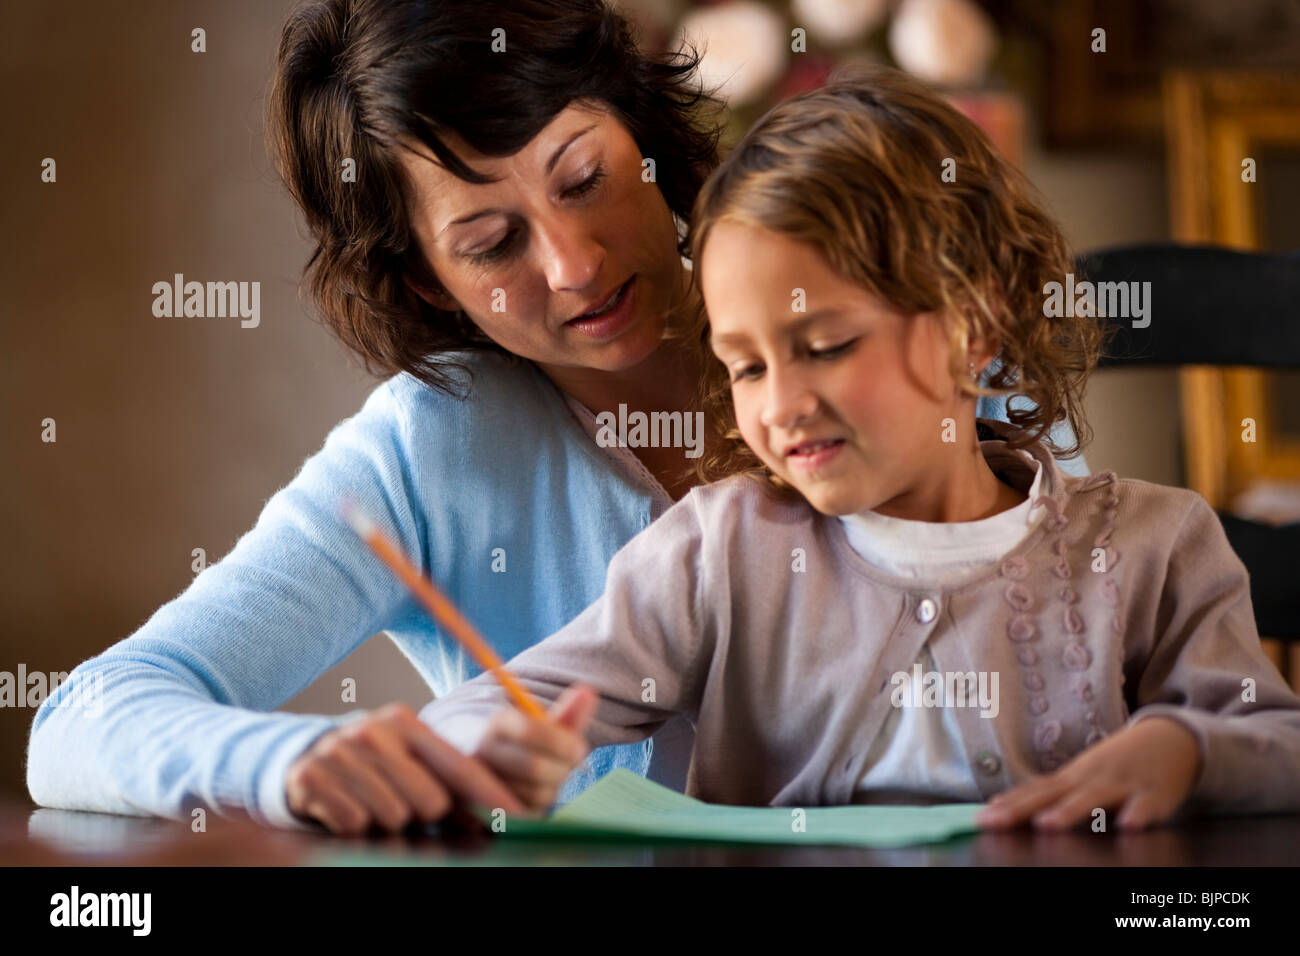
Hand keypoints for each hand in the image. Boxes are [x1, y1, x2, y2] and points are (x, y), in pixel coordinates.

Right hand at [285, 702, 525, 835]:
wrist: (299, 762)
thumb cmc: (369, 770)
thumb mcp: (407, 766)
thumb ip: (448, 786)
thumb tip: (494, 818)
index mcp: (404, 723)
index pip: (458, 765)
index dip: (489, 796)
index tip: (517, 818)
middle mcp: (374, 730)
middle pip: (429, 800)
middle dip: (423, 815)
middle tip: (404, 809)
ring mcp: (340, 750)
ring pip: (393, 815)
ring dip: (386, 823)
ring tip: (371, 807)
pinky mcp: (311, 776)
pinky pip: (354, 822)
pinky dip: (353, 826)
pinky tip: (344, 810)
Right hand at [474, 684, 597, 813]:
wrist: (495, 771)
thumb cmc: (529, 745)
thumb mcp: (545, 727)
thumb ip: (569, 712)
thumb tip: (589, 692)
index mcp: (499, 724)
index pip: (529, 730)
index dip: (562, 743)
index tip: (580, 747)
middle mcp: (484, 751)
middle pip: (534, 766)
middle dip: (563, 768)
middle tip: (572, 765)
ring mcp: (483, 782)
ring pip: (534, 792)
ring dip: (555, 786)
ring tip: (554, 776)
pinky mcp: (489, 809)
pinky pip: (529, 811)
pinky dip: (543, 803)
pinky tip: (541, 791)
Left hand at [975, 716, 1202, 831]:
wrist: (1170, 738)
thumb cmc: (1117, 765)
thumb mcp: (1081, 777)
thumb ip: (1047, 794)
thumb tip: (1000, 806)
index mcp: (1073, 777)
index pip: (1034, 792)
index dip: (1008, 806)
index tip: (981, 820)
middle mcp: (1092, 778)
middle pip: (1053, 795)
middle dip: (1023, 810)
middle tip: (996, 822)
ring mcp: (1123, 784)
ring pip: (1094, 799)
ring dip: (1070, 812)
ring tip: (1047, 825)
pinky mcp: (1156, 793)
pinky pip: (1148, 806)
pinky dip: (1138, 816)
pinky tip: (1128, 827)